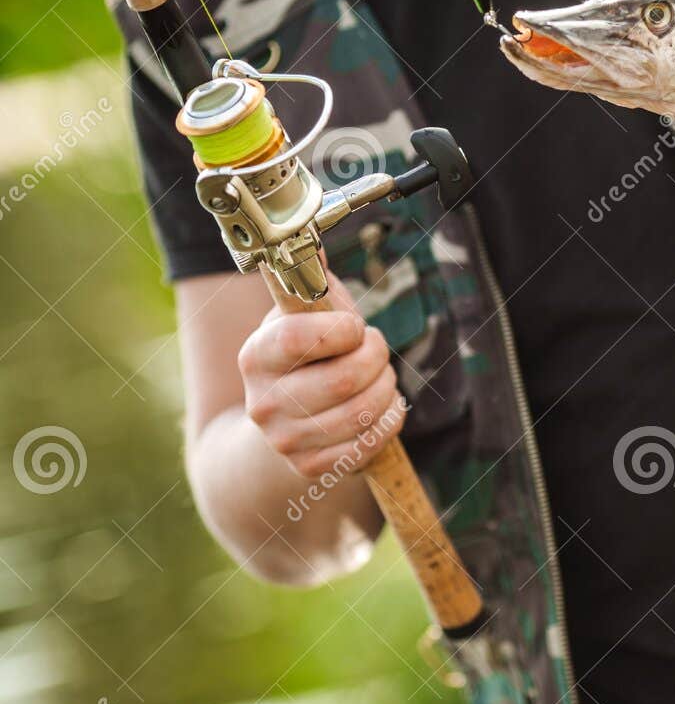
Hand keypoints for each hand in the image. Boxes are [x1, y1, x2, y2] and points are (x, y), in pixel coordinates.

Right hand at [238, 275, 403, 480]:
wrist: (286, 419)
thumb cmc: (308, 355)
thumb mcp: (303, 314)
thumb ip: (310, 280)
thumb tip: (307, 236)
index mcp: (256, 355)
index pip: (299, 337)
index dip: (345, 330)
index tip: (355, 327)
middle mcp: (262, 402)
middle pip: (346, 378)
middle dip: (378, 357)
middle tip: (377, 350)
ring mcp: (284, 440)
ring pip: (363, 411)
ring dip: (387, 388)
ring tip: (380, 378)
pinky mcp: (310, 468)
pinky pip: (369, 444)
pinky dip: (389, 420)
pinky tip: (383, 407)